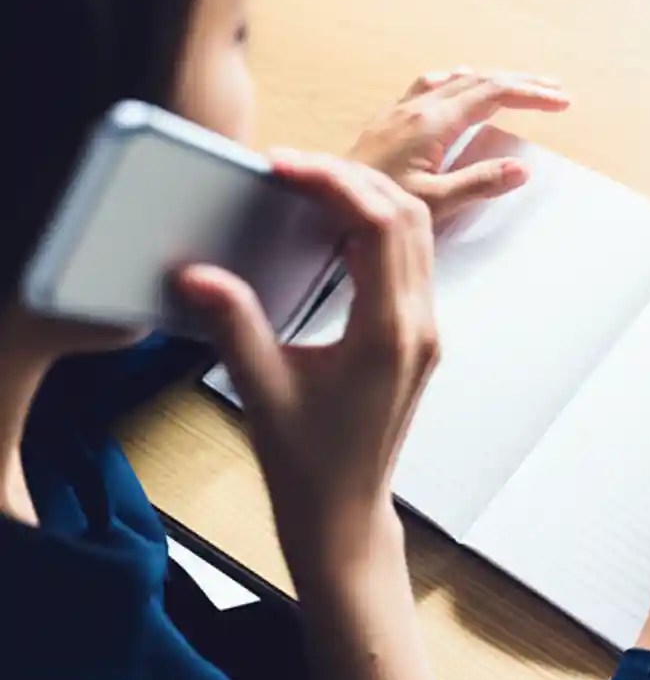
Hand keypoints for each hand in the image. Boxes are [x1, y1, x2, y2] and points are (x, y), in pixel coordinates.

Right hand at [175, 149, 438, 554]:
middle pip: (407, 219)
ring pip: (417, 237)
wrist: (345, 514)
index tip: (285, 165)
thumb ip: (234, 326)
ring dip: (370, 199)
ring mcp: (425, 332)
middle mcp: (419, 327)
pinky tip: (333, 227)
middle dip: (353, 179)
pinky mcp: (417, 339)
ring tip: (309, 184)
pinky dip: (378, 230)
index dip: (335, 184)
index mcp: (388, 335)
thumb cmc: (308, 466)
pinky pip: (410, 263)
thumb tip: (195, 272)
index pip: (379, 228)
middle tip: (292, 165)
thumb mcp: (263, 392)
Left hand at [349, 67, 569, 224]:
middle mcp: (418, 109)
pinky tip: (457, 84)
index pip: (493, 95)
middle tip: (555, 91)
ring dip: (493, 80)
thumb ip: (479, 183)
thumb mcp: (434, 203)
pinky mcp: (389, 120)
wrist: (323, 202)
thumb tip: (523, 169)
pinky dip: (460, 82)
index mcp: (433, 123)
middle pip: (480, 81)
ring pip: (457, 81)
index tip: (562, 102)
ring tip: (519, 86)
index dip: (531, 96)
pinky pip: (432, 86)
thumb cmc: (372, 209)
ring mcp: (401, 111)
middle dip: (521, 84)